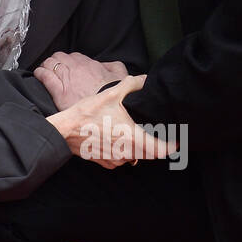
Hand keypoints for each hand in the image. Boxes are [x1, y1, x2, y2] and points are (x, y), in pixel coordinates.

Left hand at [34, 51, 129, 109]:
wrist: (108, 108)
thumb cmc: (115, 94)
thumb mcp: (121, 75)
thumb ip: (113, 66)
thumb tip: (107, 65)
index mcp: (89, 64)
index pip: (74, 57)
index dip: (69, 60)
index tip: (68, 66)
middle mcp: (76, 68)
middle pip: (59, 57)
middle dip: (55, 61)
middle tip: (54, 67)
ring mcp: (66, 78)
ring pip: (50, 64)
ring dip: (46, 65)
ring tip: (44, 69)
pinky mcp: (59, 91)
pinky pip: (45, 76)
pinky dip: (40, 73)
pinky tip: (39, 74)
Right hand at [46, 75, 172, 168]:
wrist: (64, 130)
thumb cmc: (87, 113)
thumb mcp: (111, 94)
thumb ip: (132, 84)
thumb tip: (146, 78)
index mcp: (132, 137)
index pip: (161, 150)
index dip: (171, 147)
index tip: (177, 142)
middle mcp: (126, 152)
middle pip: (149, 155)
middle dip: (155, 146)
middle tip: (159, 135)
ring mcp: (115, 160)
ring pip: (135, 158)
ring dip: (139, 149)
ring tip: (137, 135)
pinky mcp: (105, 163)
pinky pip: (121, 161)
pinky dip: (124, 153)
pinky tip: (119, 141)